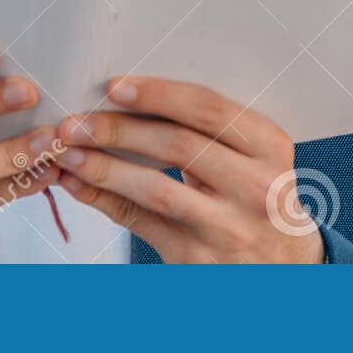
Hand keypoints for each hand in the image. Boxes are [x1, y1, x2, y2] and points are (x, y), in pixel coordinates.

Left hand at [51, 76, 326, 262]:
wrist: (285, 266)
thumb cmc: (257, 193)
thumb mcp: (255, 156)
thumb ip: (209, 128)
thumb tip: (128, 94)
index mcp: (270, 147)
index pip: (209, 110)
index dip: (158, 95)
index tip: (114, 86)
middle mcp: (255, 188)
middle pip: (178, 146)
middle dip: (119, 130)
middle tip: (76, 120)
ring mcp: (227, 228)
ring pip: (155, 189)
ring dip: (103, 167)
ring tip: (67, 151)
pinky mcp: (197, 258)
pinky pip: (140, 223)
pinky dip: (103, 201)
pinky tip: (77, 184)